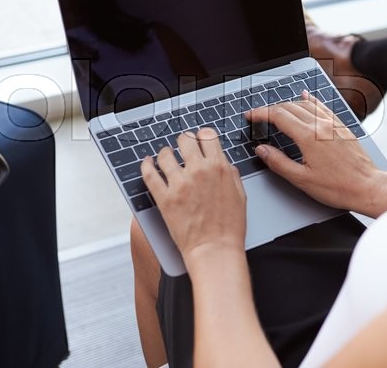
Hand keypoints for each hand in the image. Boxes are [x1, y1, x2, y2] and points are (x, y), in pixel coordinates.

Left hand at [140, 128, 246, 262]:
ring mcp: (180, 184)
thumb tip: (223, 163)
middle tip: (181, 145)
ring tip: (164, 155)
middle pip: (185, 140)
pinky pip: (149, 174)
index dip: (202, 136)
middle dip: (183, 141)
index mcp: (219, 168)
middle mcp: (199, 171)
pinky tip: (146, 162)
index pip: (207, 136)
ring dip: (165, 152)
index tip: (198, 139)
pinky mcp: (164, 198)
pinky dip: (146, 165)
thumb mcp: (240, 195)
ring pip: (165, 155)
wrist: (214, 249)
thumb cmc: (229, 227)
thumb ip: (231, 174)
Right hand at [247, 91, 386, 213]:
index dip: (261, 113)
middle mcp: (321, 125)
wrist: (368, 187)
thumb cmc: (339, 187)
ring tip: (276, 111)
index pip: (278, 116)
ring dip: (287, 104)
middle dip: (271, 109)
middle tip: (259, 116)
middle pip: (289, 107)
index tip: (250, 116)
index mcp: (308, 137)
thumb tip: (262, 150)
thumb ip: (278, 162)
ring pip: (305, 104)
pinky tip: (306, 97)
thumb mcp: (302, 180)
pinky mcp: (341, 127)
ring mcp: (333, 124)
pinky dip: (310, 100)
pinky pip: (322, 106)